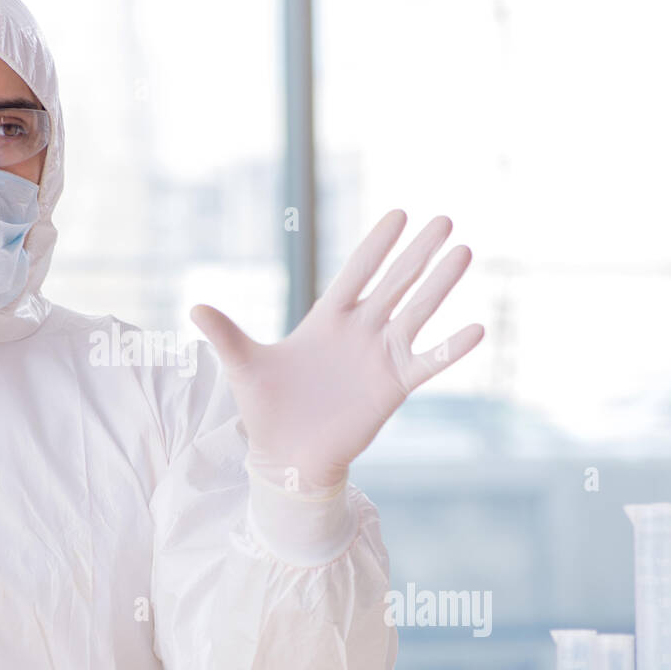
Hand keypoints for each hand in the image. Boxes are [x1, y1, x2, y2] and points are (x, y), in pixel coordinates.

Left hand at [191, 209, 483, 490]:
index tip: (399, 214)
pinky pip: (427, 362)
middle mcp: (359, 332)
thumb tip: (194, 308)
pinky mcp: (393, 386)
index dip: (376, 245)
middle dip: (418, 253)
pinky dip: (450, 348)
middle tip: (445, 220)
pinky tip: (476, 329)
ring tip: (465, 252)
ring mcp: (379, 357)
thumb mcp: (242, 367)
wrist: (285, 456)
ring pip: (416, 313)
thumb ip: (226, 335)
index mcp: (326, 319)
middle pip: (395, 283)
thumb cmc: (265, 409)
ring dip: (440, 285)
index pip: (356, 272)